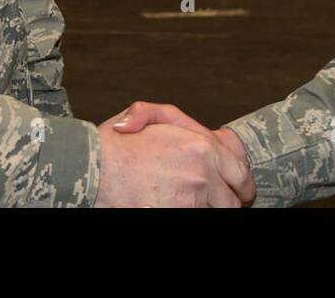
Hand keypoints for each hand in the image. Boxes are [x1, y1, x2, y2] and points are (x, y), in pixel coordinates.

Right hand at [105, 101, 254, 205]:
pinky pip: (196, 219)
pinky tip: (173, 205)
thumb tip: (202, 136)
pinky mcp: (178, 215)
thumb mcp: (147, 115)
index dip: (240, 186)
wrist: (95, 170)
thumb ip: (177, 120)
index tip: (238, 193)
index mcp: (202, 147)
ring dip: (208, 209)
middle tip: (219, 204)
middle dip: (228, 204)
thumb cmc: (116, 145)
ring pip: (215, 213)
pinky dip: (189, 213)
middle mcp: (203, 174)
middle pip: (231, 202)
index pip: (240, 175)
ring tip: (191, 204)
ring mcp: (192, 200)